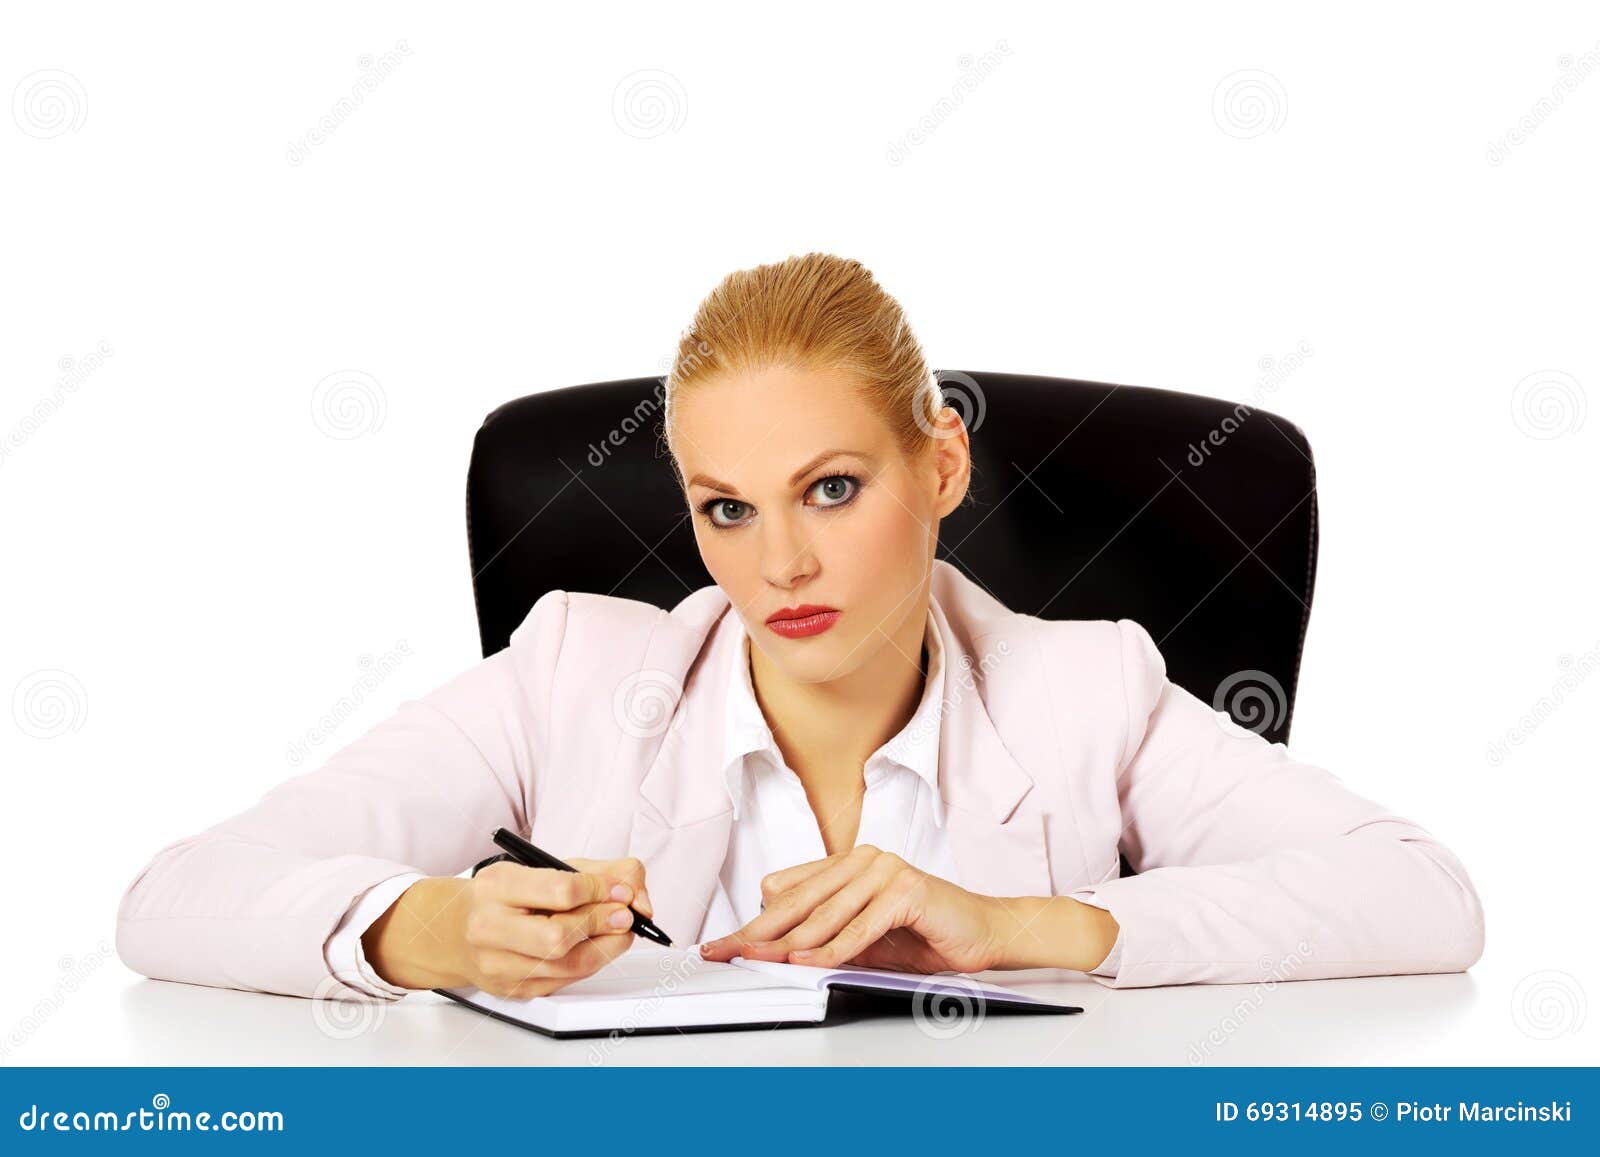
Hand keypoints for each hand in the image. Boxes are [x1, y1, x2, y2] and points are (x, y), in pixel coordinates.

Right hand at [362, 856, 653, 997]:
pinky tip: (597, 947)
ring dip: (605, 948)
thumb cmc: (504, 895)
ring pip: (564, 965)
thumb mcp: (542, 867)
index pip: (559, 889)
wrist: (453, 929)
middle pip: (558, 936)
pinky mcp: (509, 989)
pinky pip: (561, 982)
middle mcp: (489, 926)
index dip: (601, 889)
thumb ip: (597, 871)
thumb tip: (636, 891)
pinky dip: (589, 964)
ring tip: (620, 931)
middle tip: (626, 914)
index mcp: (497, 886)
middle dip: (601, 923)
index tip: (623, 889)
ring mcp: (496, 964)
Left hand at [697, 846, 1006, 972]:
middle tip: (729, 953)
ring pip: (828, 912)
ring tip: (763, 960)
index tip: (723, 946)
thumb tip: (776, 951)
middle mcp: (863, 860)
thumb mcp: (864, 940)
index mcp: (847, 866)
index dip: (754, 922)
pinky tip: (813, 961)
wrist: (981, 932)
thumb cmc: (924, 934)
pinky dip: (837, 947)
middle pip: (799, 900)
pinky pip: (863, 924)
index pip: (788, 891)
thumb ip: (826, 938)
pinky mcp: (908, 888)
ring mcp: (885, 870)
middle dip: (760, 932)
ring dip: (794, 942)